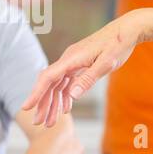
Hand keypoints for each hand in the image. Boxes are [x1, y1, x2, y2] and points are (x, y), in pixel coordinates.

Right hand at [20, 15, 142, 126]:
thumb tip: (72, 95)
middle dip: (43, 104)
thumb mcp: (106, 63)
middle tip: (39, 123)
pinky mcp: (80, 65)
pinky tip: (65, 109)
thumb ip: (89, 78)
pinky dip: (64, 96)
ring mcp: (73, 63)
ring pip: (58, 85)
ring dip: (53, 103)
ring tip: (50, 122)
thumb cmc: (118, 44)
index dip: (36, 93)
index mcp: (71, 59)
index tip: (26, 107)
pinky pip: (67, 83)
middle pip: (50, 84)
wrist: (126, 30)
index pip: (48, 78)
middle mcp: (68, 60)